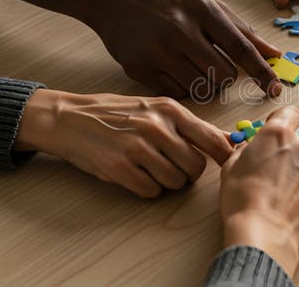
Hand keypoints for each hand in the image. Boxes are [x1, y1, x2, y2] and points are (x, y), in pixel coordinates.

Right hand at [15, 89, 234, 197]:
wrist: (69, 118)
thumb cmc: (117, 113)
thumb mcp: (156, 108)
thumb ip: (191, 126)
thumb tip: (229, 140)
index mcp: (170, 110)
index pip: (212, 139)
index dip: (224, 156)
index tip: (227, 164)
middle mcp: (157, 128)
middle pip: (196, 167)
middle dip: (189, 172)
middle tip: (173, 165)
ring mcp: (137, 148)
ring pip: (176, 182)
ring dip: (168, 182)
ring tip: (151, 167)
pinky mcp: (120, 168)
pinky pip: (151, 191)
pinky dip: (147, 188)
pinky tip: (135, 174)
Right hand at [84, 0, 281, 98]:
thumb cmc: (168, 0)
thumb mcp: (206, 4)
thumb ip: (241, 30)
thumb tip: (274, 54)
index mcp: (202, 10)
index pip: (241, 48)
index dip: (262, 71)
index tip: (276, 89)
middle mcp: (181, 29)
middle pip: (223, 75)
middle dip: (225, 76)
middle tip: (211, 63)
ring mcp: (158, 50)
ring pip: (201, 88)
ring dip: (203, 83)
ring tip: (189, 63)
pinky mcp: (139, 67)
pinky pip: (177, 93)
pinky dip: (181, 86)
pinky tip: (171, 68)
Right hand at [219, 106, 298, 276]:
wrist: (262, 234)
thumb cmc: (243, 200)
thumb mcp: (231, 165)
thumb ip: (246, 150)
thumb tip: (251, 150)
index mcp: (279, 135)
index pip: (288, 113)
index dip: (279, 121)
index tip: (273, 130)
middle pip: (296, 143)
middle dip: (284, 154)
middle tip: (266, 172)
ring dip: (292, 175)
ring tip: (273, 194)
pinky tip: (283, 206)